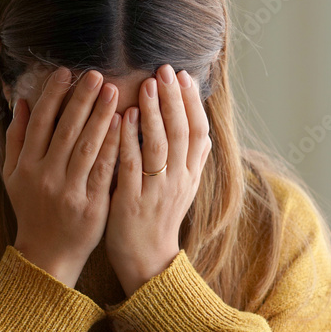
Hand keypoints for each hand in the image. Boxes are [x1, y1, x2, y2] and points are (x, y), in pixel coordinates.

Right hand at [3, 66, 121, 288]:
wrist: (48, 254)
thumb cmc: (31, 210)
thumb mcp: (13, 176)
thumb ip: (16, 139)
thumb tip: (23, 102)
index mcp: (27, 166)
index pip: (40, 123)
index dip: (53, 96)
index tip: (67, 72)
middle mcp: (46, 177)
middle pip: (65, 131)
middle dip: (82, 100)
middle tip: (97, 74)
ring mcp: (69, 192)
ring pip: (86, 148)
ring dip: (101, 117)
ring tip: (114, 92)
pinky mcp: (91, 206)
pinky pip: (104, 170)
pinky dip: (114, 146)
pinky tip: (124, 125)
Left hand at [106, 64, 212, 296]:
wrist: (148, 261)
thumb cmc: (160, 221)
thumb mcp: (184, 192)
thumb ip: (193, 163)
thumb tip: (205, 136)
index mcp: (190, 175)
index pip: (197, 131)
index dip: (191, 103)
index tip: (184, 76)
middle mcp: (178, 180)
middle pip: (180, 132)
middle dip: (173, 99)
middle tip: (165, 70)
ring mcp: (156, 191)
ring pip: (160, 146)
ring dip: (154, 113)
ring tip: (148, 85)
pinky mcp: (133, 201)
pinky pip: (133, 165)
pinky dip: (130, 139)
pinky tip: (125, 117)